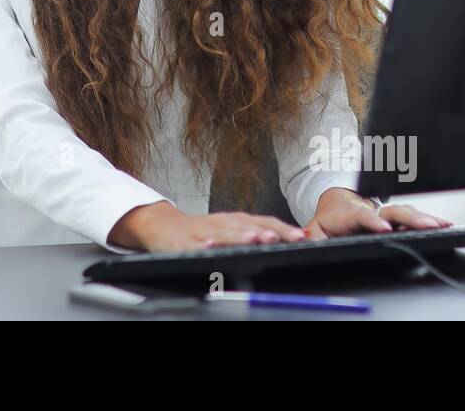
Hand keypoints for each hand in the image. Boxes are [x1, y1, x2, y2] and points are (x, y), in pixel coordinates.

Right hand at [108, 201, 306, 252]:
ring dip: (240, 235)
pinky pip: (195, 243)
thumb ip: (252, 235)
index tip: (303, 236)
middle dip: (268, 231)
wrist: (161, 225)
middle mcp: (221, 223)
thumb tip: (283, 241)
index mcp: (234, 221)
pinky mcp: (184, 242)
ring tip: (255, 238)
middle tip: (288, 237)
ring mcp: (203, 231)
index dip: (283, 228)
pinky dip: (203, 243)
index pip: (263, 222)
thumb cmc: (200, 231)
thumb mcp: (228, 231)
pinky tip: (210, 245)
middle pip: (247, 225)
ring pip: (224, 232)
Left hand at [303, 187, 450, 238]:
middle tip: (426, 226)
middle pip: (390, 212)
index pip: (360, 216)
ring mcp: (384, 214)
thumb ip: (311, 238)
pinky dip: (429, 220)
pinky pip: (413, 217)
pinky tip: (444, 224)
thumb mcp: (315, 230)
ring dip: (423, 218)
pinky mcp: (395, 218)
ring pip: (404, 212)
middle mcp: (370, 212)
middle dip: (409, 218)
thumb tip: (305, 241)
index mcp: (349, 215)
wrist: (338, 205)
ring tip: (441, 224)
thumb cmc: (329, 223)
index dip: (372, 221)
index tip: (384, 228)